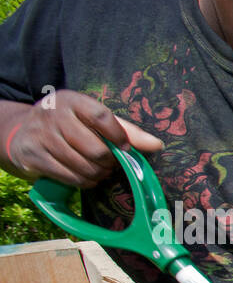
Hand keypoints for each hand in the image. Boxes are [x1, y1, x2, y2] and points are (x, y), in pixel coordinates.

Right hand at [6, 91, 161, 185]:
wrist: (23, 132)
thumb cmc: (71, 124)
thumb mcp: (94, 119)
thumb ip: (126, 131)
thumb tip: (158, 145)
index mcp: (72, 100)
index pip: (102, 117)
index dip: (119, 137)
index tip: (125, 148)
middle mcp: (53, 115)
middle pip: (96, 150)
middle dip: (109, 162)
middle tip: (109, 162)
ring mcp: (40, 135)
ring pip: (85, 167)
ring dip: (98, 174)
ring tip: (98, 169)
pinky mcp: (33, 156)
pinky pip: (71, 178)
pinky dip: (84, 182)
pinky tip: (84, 175)